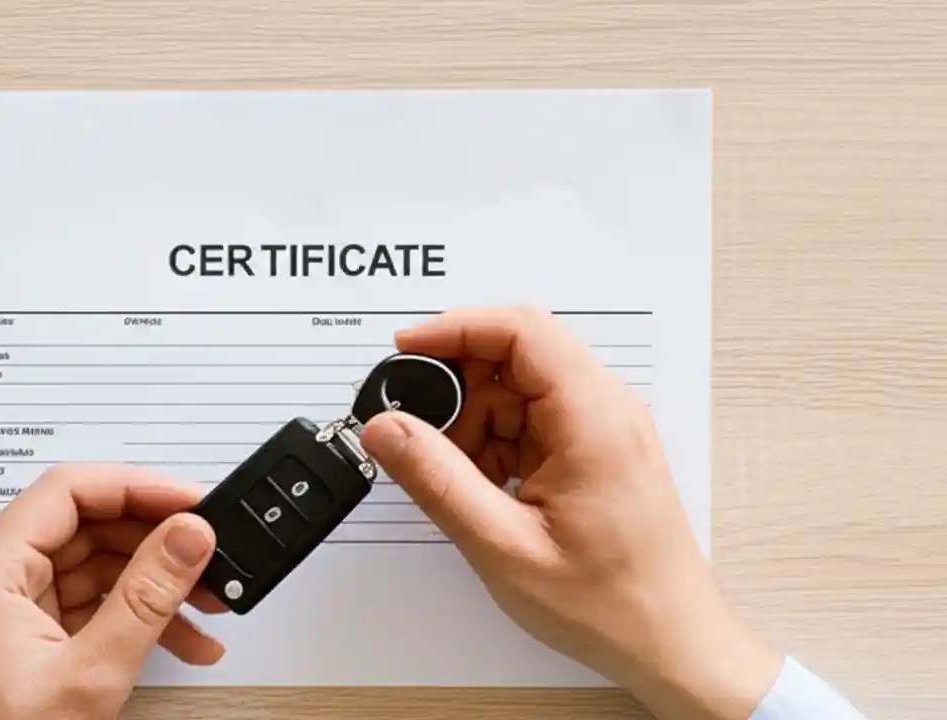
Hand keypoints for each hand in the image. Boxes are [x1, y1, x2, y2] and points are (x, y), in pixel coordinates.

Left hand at [0, 464, 225, 719]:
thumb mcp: (89, 675)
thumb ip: (145, 597)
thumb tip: (187, 535)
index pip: (68, 492)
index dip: (137, 487)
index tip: (189, 500)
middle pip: (83, 528)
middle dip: (154, 544)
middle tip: (208, 557)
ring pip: (88, 569)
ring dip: (150, 586)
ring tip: (205, 606)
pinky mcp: (12, 639)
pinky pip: (79, 606)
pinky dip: (127, 618)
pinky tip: (175, 638)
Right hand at [359, 307, 781, 719]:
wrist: (669, 644)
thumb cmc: (610, 605)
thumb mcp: (503, 545)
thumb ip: (437, 480)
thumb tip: (385, 428)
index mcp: (594, 418)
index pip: (520, 330)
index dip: (454, 329)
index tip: (406, 349)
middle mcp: (605, 410)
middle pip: (515, 356)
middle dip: (458, 390)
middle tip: (422, 436)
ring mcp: (603, 428)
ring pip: (517, 391)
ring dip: (475, 426)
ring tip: (464, 484)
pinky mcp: (595, 449)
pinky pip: (531, 422)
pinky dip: (495, 447)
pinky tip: (487, 492)